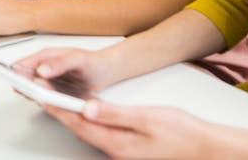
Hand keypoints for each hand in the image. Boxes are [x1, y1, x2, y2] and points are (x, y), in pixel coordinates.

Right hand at [14, 46, 114, 92]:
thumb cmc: (92, 61)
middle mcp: (44, 68)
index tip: (12, 80)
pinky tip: (51, 104)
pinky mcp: (54, 92)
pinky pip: (44, 98)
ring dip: (34, 96)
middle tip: (29, 94)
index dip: (15, 72)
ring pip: (33, 90)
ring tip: (42, 99)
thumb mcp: (77, 59)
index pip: (23, 64)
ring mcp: (48, 81)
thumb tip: (40, 70)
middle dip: (24, 87)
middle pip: (25, 79)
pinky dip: (44, 102)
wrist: (105, 71)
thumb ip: (59, 63)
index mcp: (45, 56)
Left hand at [43, 100, 209, 158]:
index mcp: (119, 144)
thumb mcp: (148, 118)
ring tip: (55, 100)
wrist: (206, 150)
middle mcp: (116, 152)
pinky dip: (88, 123)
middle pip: (80, 130)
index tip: (43, 95)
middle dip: (60, 111)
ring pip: (89, 133)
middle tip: (41, 93)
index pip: (80, 124)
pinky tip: (85, 114)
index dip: (59, 108)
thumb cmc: (183, 134)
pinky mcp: (128, 151)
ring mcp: (122, 153)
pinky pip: (101, 136)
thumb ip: (115, 114)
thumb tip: (87, 108)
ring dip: (72, 117)